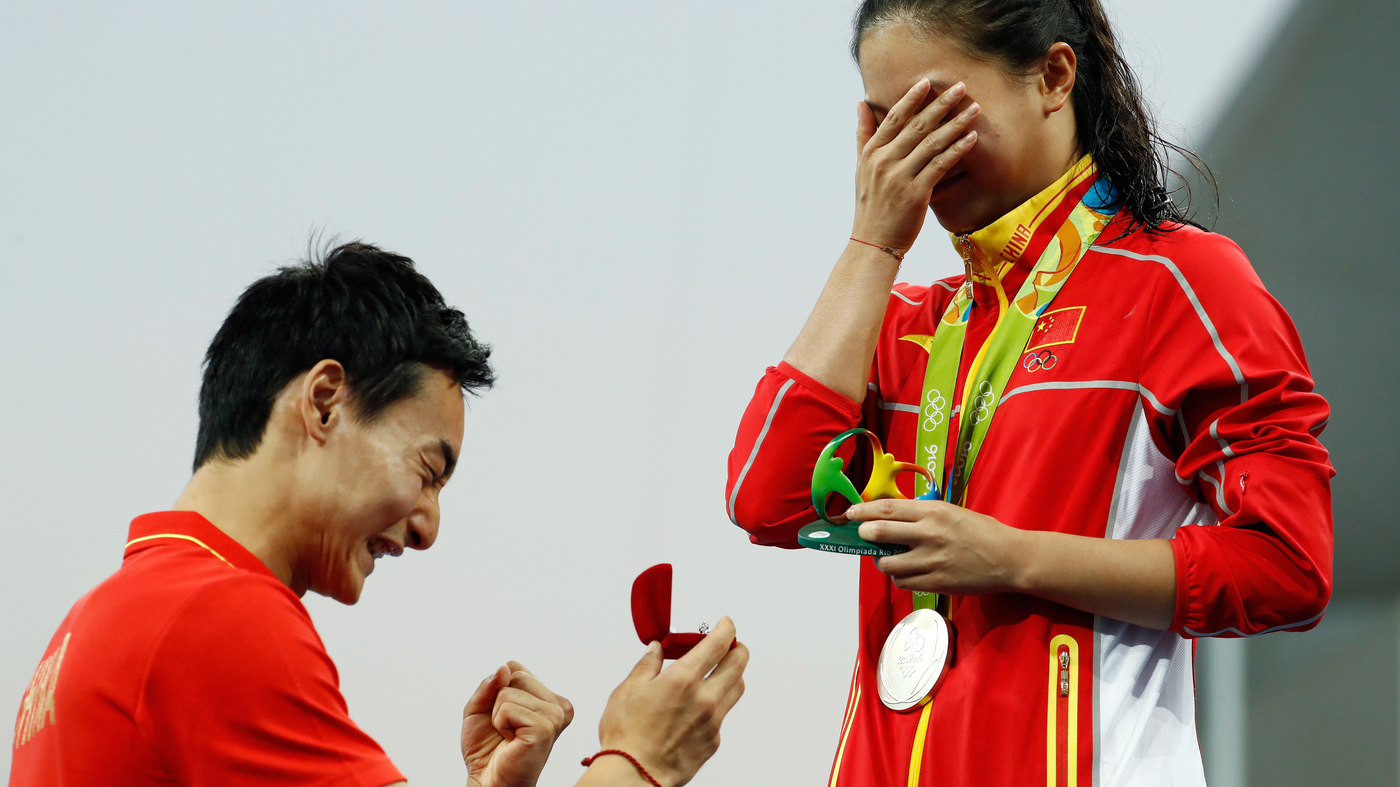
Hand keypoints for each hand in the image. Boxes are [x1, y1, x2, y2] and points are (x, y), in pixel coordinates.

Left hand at [462, 661, 574, 786]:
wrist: (489, 782)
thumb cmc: (486, 750)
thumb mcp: (478, 708)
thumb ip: (489, 685)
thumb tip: (505, 669)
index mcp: (547, 698)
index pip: (515, 667)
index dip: (497, 690)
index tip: (504, 716)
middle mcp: (558, 704)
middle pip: (514, 675)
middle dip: (497, 702)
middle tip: (505, 729)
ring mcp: (555, 715)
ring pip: (508, 691)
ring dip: (498, 716)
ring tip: (509, 736)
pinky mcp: (546, 728)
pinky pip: (507, 708)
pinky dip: (500, 724)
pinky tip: (511, 741)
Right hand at [595, 618, 748, 786]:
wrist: (635, 775)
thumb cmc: (627, 736)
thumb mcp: (627, 690)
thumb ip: (647, 665)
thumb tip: (657, 649)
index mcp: (683, 680)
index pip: (718, 644)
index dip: (726, 628)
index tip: (725, 623)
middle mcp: (705, 699)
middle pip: (738, 663)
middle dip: (737, 647)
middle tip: (729, 643)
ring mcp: (712, 721)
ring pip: (737, 688)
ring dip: (733, 674)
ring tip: (719, 671)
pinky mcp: (713, 741)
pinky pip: (724, 714)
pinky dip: (718, 702)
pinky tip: (701, 704)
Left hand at [849, 498, 1023, 594]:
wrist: (1009, 558)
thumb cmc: (982, 532)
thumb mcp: (951, 511)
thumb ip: (922, 514)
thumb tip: (889, 517)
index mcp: (933, 512)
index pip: (887, 509)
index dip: (863, 511)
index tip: (850, 513)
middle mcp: (929, 534)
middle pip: (879, 533)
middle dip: (865, 534)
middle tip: (864, 535)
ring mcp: (931, 561)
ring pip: (887, 563)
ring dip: (881, 560)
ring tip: (887, 557)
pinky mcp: (936, 583)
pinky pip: (903, 582)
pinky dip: (898, 577)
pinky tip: (906, 571)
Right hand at [852, 79, 979, 252]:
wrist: (873, 242)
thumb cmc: (871, 205)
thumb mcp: (861, 167)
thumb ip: (864, 134)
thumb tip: (861, 103)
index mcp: (871, 153)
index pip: (893, 118)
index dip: (911, 99)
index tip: (927, 82)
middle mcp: (884, 161)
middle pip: (916, 126)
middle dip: (940, 104)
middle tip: (960, 86)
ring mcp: (900, 177)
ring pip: (932, 143)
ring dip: (956, 124)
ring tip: (974, 109)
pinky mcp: (916, 193)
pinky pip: (940, 165)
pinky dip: (957, 150)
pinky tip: (971, 138)